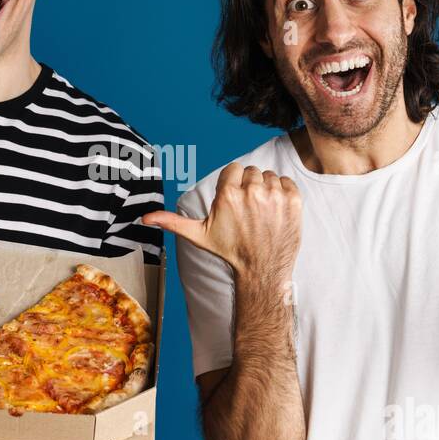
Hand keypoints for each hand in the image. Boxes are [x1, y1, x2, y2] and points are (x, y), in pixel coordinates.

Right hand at [141, 162, 302, 277]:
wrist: (262, 271)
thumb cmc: (229, 251)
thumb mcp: (199, 235)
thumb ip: (173, 221)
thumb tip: (145, 218)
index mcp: (228, 194)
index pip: (233, 169)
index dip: (233, 183)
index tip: (234, 201)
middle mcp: (252, 192)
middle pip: (251, 171)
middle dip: (249, 186)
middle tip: (248, 210)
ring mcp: (275, 196)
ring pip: (269, 176)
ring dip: (267, 189)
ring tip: (262, 212)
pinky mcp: (293, 201)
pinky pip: (287, 182)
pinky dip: (283, 192)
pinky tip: (276, 211)